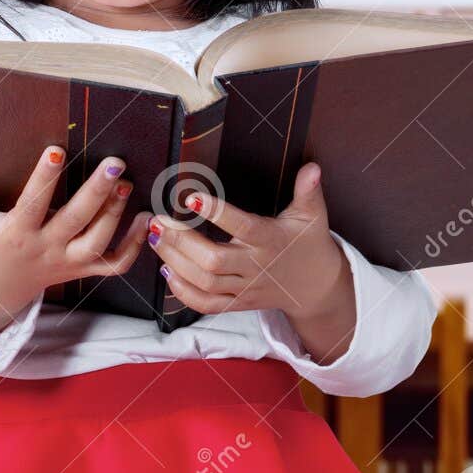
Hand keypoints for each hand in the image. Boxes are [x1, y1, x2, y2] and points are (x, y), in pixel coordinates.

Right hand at [0, 146, 150, 358]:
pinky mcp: (81, 271)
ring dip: (115, 214)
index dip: (44, 179)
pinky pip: (113, 264)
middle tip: (115, 163)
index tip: (56, 150)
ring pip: (98, 242)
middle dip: (97, 192)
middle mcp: (46, 248)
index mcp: (17, 233)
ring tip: (126, 184)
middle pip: (76, 221)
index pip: (33, 204)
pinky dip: (132, 245)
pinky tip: (144, 217)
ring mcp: (67, 262)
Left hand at [149, 161, 356, 362]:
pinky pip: (207, 305)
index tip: (192, 198)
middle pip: (214, 260)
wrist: (317, 287)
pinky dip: (183, 292)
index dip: (217, 213)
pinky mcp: (238, 303)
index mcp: (271, 241)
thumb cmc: (310, 244)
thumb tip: (312, 168)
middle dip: (181, 241)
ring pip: (205, 282)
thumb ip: (309, 191)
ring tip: (155, 239)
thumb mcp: (313, 215)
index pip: (243, 227)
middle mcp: (256, 266)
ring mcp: (245, 288)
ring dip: (175, 262)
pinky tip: (167, 272)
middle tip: (158, 220)